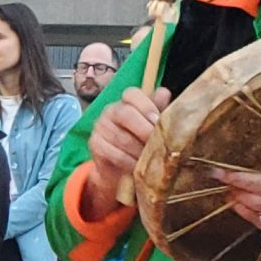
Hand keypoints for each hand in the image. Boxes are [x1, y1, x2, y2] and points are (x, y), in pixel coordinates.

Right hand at [84, 86, 164, 207]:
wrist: (120, 166)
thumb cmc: (140, 139)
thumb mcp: (152, 122)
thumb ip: (159, 108)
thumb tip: (164, 94)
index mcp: (126, 101)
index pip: (131, 94)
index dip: (146, 106)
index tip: (158, 120)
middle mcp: (110, 110)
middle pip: (125, 114)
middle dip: (144, 130)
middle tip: (158, 143)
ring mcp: (100, 127)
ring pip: (121, 137)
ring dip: (139, 150)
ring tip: (153, 158)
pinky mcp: (95, 144)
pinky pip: (113, 153)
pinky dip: (129, 161)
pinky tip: (139, 167)